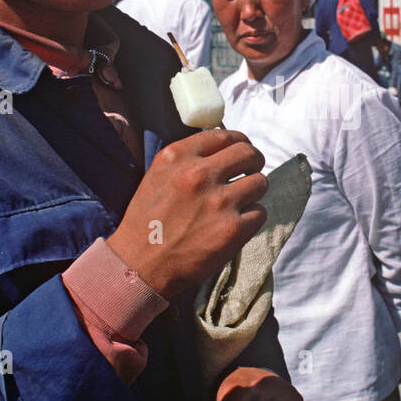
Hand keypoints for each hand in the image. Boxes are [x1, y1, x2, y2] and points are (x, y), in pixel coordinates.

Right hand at [108, 129, 268, 297]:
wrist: (140, 265)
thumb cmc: (147, 222)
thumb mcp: (158, 176)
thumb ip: (188, 159)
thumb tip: (222, 150)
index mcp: (177, 157)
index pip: (225, 135)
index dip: (239, 143)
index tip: (241, 152)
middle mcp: (198, 174)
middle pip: (248, 153)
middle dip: (254, 162)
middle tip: (249, 173)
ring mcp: (218, 202)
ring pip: (260, 182)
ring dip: (253, 191)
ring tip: (240, 202)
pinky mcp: (232, 229)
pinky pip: (260, 212)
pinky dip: (251, 219)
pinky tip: (234, 225)